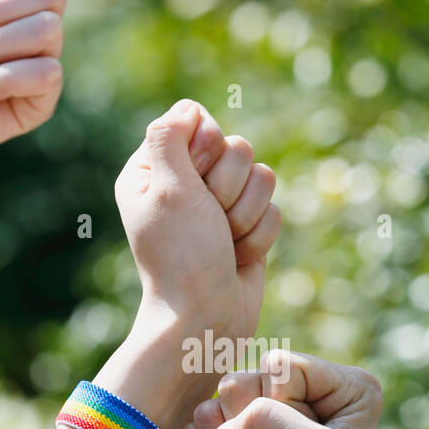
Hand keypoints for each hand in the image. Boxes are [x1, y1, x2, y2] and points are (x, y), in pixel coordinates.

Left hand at [115, 98, 279, 344]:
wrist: (205, 320)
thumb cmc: (181, 258)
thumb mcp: (166, 189)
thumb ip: (170, 138)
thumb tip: (188, 109)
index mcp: (154, 168)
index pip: (197, 119)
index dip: (206, 147)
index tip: (192, 184)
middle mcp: (185, 183)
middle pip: (235, 146)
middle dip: (228, 187)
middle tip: (207, 220)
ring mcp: (218, 207)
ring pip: (262, 177)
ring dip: (245, 214)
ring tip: (223, 242)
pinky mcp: (246, 228)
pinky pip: (274, 209)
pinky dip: (259, 236)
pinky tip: (238, 258)